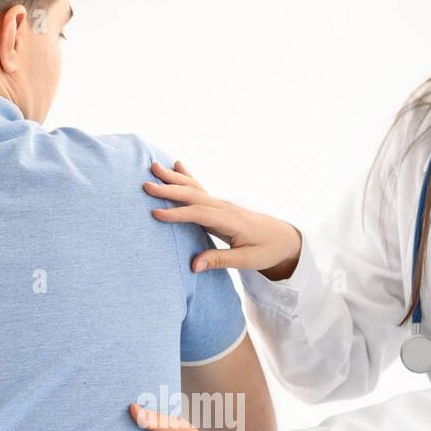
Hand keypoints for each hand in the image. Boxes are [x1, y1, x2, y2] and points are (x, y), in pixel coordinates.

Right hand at [144, 161, 302, 280]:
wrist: (283, 238)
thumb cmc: (267, 250)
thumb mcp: (247, 261)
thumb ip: (220, 261)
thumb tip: (194, 265)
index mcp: (231, 220)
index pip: (200, 214)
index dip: (177, 214)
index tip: (155, 213)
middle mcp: (224, 207)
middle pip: (193, 196)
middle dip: (170, 190)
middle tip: (146, 185)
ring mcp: (222, 204)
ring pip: (194, 188)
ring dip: (174, 179)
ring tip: (154, 167)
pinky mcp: (220, 206)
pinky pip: (200, 189)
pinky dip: (187, 177)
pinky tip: (177, 165)